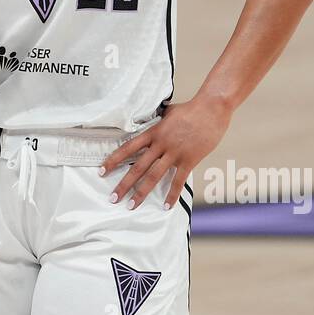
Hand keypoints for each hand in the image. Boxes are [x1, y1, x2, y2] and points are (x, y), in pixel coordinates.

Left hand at [100, 96, 231, 209]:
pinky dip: (172, 195)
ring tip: (131, 205)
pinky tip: (166, 206)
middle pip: (137, 167)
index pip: (128, 148)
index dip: (113, 160)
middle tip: (113, 198)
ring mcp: (174, 153)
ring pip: (153, 176)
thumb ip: (158, 121)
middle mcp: (160, 144)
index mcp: (153, 132)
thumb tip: (152, 120)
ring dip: (141, 192)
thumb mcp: (168, 113)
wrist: (211, 108)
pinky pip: (178, 181)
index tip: (102, 171)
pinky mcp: (189, 160)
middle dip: (124, 184)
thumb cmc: (191, 109)